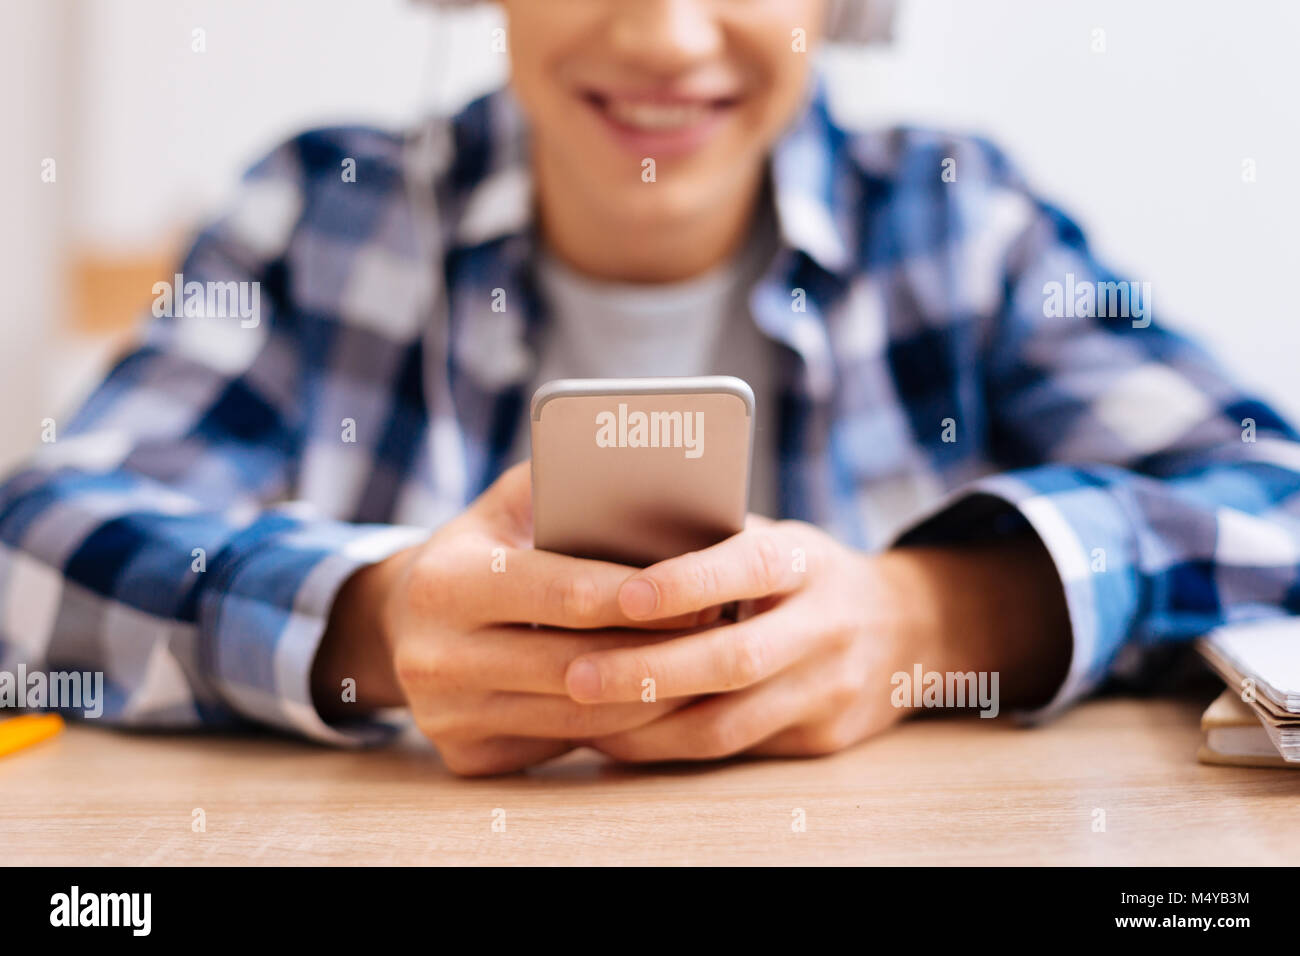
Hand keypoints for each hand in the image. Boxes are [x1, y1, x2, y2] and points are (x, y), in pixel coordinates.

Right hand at [316, 462, 711, 775]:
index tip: (706, 592)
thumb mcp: (507, 503)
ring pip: (580, 716)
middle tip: (721, 634)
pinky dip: (618, 728)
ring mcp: (445, 715)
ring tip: (705, 667)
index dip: (643, 597)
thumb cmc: (485, 548)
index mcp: (445, 580)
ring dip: (652, 697)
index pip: (567, 594)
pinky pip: (563, 745)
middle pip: (579, 663)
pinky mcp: (464, 756)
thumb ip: (564, 482)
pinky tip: (657, 701)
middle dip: (659, 650)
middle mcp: (433, 655)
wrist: (405, 621)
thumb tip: (651, 475)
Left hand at [566, 518, 1071, 761]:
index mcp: (806, 561)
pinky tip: (620, 736)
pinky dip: (669, 747)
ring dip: (647, 726)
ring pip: (728, 723)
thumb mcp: (775, 536)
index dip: (686, 582)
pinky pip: (732, 752)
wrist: (907, 628)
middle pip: (733, 660)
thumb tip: (605, 541)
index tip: (623, 594)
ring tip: (580, 716)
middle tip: (574, 676)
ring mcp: (828, 689)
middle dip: (648, 673)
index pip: (748, 567)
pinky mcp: (820, 739)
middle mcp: (825, 625)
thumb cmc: (804, 573)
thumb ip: (707, 541)